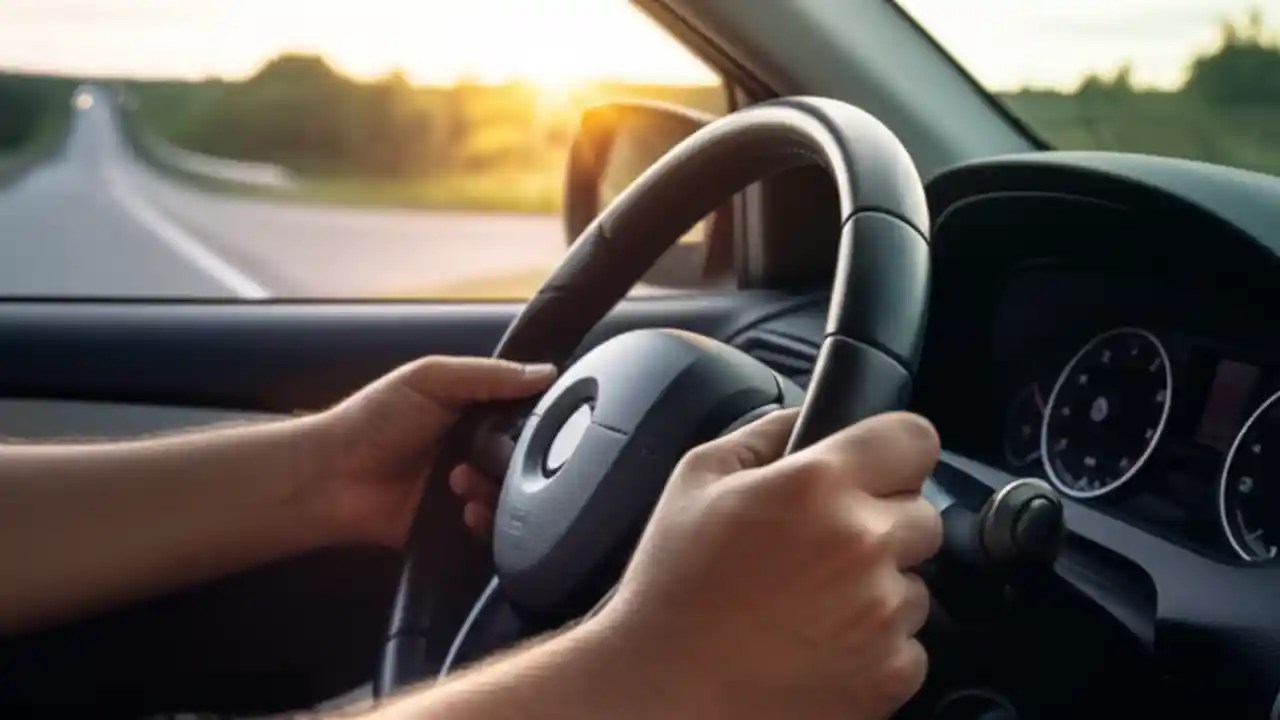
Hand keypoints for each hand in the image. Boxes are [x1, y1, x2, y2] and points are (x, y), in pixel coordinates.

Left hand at [305, 356, 556, 547]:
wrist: (330, 478)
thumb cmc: (374, 419)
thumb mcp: (430, 379)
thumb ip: (488, 375)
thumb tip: (548, 372)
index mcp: (477, 412)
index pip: (527, 414)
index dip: (543, 417)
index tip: (559, 422)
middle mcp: (480, 451)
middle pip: (527, 459)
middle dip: (523, 461)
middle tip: (508, 459)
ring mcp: (471, 490)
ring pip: (513, 496)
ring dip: (497, 491)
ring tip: (463, 483)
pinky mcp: (459, 528)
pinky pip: (493, 532)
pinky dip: (487, 523)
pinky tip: (465, 511)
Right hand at [593, 409, 942, 719]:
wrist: (665, 693)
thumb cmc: (672, 588)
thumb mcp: (697, 479)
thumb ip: (765, 432)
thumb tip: (807, 416)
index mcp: (817, 484)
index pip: (915, 439)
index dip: (894, 452)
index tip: (877, 469)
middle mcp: (862, 543)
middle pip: (923, 514)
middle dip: (882, 524)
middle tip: (822, 548)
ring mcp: (882, 614)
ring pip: (915, 584)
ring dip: (879, 589)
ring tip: (810, 604)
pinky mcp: (890, 674)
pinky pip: (909, 645)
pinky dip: (875, 646)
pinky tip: (818, 645)